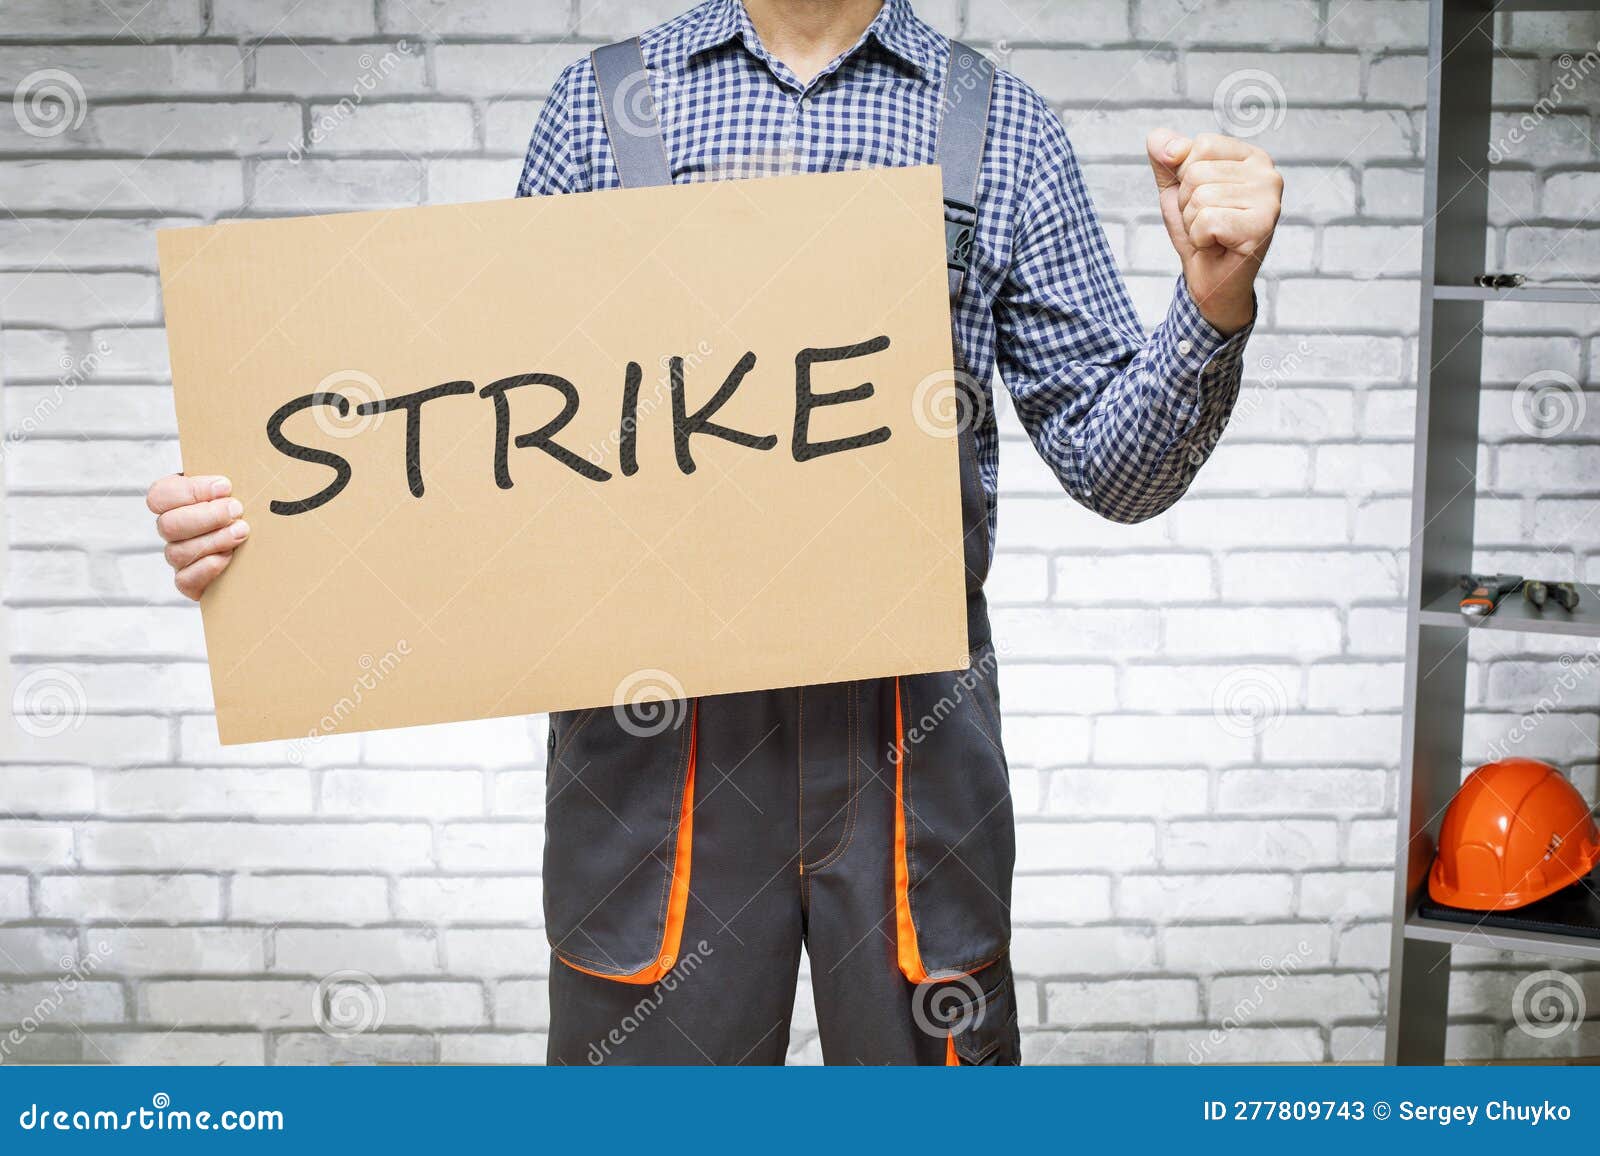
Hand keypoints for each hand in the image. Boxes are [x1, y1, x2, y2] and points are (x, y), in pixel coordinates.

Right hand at [147, 473, 248, 599]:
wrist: (265, 555)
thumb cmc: (247, 512)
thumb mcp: (237, 491)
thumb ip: (228, 483)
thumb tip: (239, 473)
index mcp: (175, 502)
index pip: (160, 495)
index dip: (190, 491)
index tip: (225, 487)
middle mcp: (171, 530)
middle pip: (167, 525)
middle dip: (206, 516)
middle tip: (237, 510)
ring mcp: (178, 557)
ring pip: (177, 552)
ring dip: (213, 540)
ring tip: (242, 531)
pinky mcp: (189, 583)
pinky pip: (185, 580)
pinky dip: (208, 567)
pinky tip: (229, 557)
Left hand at [1146, 129, 1280, 335]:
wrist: (1210, 280)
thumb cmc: (1198, 232)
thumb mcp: (1175, 189)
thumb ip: (1166, 158)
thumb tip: (1158, 140)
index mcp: (1250, 157)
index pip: (1200, 145)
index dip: (1184, 177)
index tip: (1201, 200)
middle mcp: (1268, 173)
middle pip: (1197, 172)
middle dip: (1187, 204)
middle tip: (1206, 223)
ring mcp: (1270, 199)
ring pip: (1200, 197)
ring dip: (1194, 223)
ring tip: (1212, 235)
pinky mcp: (1262, 225)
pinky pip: (1207, 220)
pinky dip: (1200, 238)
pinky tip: (1218, 246)